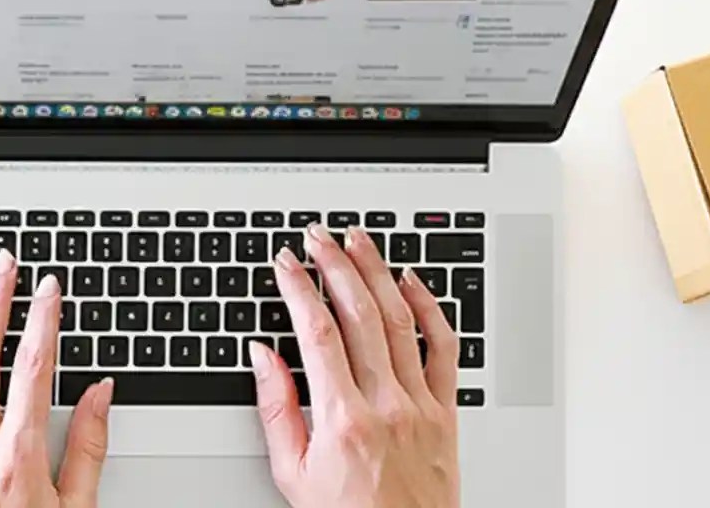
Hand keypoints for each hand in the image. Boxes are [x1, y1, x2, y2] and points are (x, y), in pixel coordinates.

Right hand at [250, 225, 459, 507]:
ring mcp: (420, 405)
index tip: (286, 263)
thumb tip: (263, 356)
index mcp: (342, 420)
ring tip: (359, 242)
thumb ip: (276, 408)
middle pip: (359, 315)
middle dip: (335, 266)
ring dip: (377, 273)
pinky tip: (412, 283)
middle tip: (318, 237)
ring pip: (400, 321)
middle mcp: (386, 406)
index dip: (298, 289)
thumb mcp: (292, 472)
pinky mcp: (446, 411)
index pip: (317, 333)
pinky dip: (429, 309)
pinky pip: (444, 348)